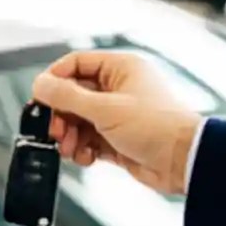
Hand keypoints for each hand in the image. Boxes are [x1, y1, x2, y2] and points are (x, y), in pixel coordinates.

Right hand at [31, 50, 201, 193]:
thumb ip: (68, 97)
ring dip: (69, 135)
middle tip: (54, 130)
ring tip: (70, 148)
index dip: (55, 79)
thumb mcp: (105, 109)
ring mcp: (118, 114)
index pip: (76, 63)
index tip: (41, 96)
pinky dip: (82, 149)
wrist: (185, 162)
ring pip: (79, 120)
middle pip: (73, 95)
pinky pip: (88, 139)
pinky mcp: (117, 138)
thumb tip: (40, 85)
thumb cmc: (158, 128)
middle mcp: (118, 88)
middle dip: (61, 115)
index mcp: (120, 68)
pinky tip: (86, 157)